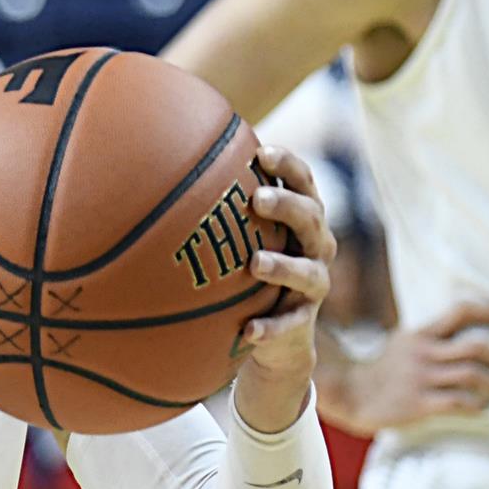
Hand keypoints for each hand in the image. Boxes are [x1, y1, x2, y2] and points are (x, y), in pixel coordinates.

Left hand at [233, 146, 335, 431]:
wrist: (280, 336)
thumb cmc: (254, 270)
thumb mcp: (247, 237)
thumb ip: (226, 206)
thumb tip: (171, 164)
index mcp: (303, 219)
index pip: (304, 183)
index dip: (288, 166)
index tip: (262, 152)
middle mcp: (316, 247)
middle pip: (311, 219)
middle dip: (286, 206)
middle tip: (258, 199)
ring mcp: (313, 284)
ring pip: (307, 273)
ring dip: (282, 267)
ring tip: (256, 264)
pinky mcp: (303, 321)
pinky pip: (290, 324)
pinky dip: (270, 328)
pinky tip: (248, 332)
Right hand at [327, 300, 488, 434]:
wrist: (352, 394)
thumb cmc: (384, 371)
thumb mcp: (405, 342)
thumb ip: (434, 336)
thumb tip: (469, 330)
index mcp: (422, 334)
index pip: (462, 312)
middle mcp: (424, 353)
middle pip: (476, 347)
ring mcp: (421, 378)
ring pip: (471, 375)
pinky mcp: (418, 404)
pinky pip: (456, 402)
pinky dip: (476, 404)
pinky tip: (484, 408)